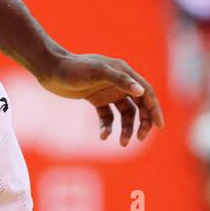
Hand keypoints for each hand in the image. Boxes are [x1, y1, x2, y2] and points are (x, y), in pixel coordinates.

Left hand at [34, 52, 164, 145]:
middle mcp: (118, 82)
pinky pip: (108, 117)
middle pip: (139, 105)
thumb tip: (141, 91)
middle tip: (138, 138)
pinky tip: (102, 136)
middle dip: (142, 123)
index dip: (155, 109)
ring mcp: (107, 91)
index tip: (159, 126)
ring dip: (125, 128)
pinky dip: (107, 127)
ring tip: (120, 142)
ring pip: (124, 114)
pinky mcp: (96, 99)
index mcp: (124, 72)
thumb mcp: (97, 72)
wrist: (50, 69)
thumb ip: (119, 80)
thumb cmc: (74, 68)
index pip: (146, 92)